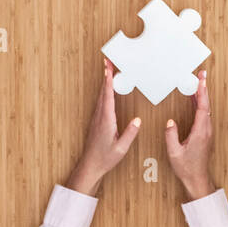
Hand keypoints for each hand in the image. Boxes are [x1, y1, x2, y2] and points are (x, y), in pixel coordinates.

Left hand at [65, 60, 141, 196]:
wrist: (90, 165)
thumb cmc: (105, 158)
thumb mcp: (121, 148)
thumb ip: (130, 133)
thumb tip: (138, 120)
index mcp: (106, 120)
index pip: (108, 96)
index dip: (108, 81)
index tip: (108, 68)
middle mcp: (100, 116)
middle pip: (103, 91)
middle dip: (106, 75)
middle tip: (108, 61)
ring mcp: (97, 118)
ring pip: (101, 95)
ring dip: (105, 82)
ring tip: (108, 70)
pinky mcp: (96, 120)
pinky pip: (101, 101)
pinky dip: (104, 91)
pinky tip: (107, 89)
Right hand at [164, 70, 215, 199]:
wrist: (197, 179)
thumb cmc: (186, 168)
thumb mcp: (174, 152)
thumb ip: (171, 136)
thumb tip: (170, 122)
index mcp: (200, 132)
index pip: (203, 108)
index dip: (202, 93)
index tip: (201, 80)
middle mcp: (206, 130)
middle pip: (207, 105)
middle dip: (204, 88)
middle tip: (201, 74)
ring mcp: (207, 132)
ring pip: (206, 109)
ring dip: (202, 95)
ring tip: (197, 82)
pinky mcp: (205, 134)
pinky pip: (204, 114)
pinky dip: (200, 103)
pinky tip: (195, 99)